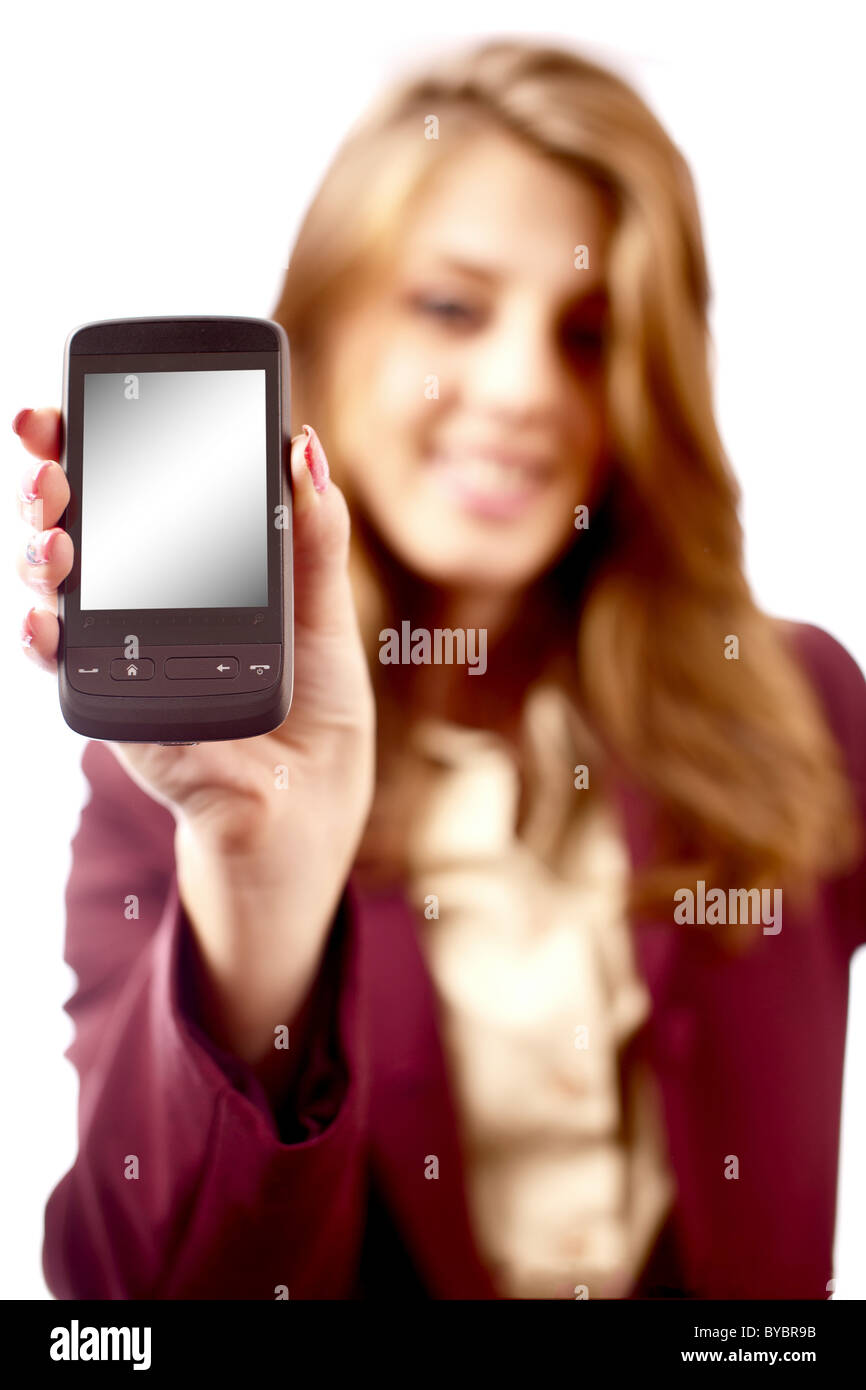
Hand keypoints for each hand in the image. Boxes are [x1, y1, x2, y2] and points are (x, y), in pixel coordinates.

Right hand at [15, 407, 374, 1069]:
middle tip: (50, 469)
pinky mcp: (117, 709)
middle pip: (77, 531)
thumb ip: (311, 539)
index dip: (86, 448)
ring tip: (56, 542)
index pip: (127, 493)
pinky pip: (67, 671)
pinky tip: (46, 620)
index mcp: (191, 569)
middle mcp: (144, 604)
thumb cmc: (315, 712)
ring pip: (58, 592)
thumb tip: (305, 451)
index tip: (63, 408)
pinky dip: (47, 643)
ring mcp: (122, 654)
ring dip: (43, 558)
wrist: (307, 808)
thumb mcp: (324, 616)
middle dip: (50, 491)